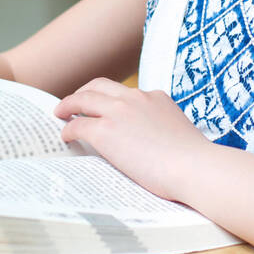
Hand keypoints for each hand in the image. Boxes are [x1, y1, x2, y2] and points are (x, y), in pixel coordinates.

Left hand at [53, 78, 208, 203]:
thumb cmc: (193, 161)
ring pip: (83, 99)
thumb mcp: (178, 131)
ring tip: (60, 113)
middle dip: (84, 92)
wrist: (194, 167)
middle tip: (75, 102)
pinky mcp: (105, 131)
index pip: (125, 92)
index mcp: (155, 97)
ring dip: (68, 104)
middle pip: (99, 86)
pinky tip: (66, 136)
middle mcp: (135, 98)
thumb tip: (152, 141)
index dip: (109, 98)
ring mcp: (119, 112)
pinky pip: (78, 125)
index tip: (103, 105)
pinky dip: (69, 129)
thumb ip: (161, 127)